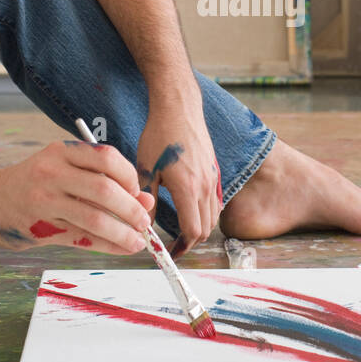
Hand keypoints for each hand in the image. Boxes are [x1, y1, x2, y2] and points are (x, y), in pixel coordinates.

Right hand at [0, 140, 154, 252]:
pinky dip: (107, 245)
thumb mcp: (62, 171)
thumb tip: (145, 201)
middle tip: (144, 222)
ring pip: (95, 218)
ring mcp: (44, 201)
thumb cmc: (31, 184)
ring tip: (137, 241)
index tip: (138, 193)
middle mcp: (52, 172)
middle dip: (132, 209)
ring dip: (122, 233)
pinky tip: (119, 248)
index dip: (130, 177)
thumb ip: (101, 182)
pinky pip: (82, 238)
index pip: (107, 158)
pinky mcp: (40, 228)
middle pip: (105, 190)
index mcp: (61, 152)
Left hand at [136, 94, 221, 256]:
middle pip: (205, 229)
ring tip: (181, 231)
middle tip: (172, 246)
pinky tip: (191, 209)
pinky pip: (216, 201)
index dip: (181, 247)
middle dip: (190, 242)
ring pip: (213, 216)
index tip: (169, 253)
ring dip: (199, 227)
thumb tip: (144, 225)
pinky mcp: (215, 171)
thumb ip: (147, 200)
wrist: (179, 108)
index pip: (193, 231)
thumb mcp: (146, 169)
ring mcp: (213, 178)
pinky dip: (206, 213)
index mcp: (188, 188)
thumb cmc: (159, 135)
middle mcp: (205, 186)